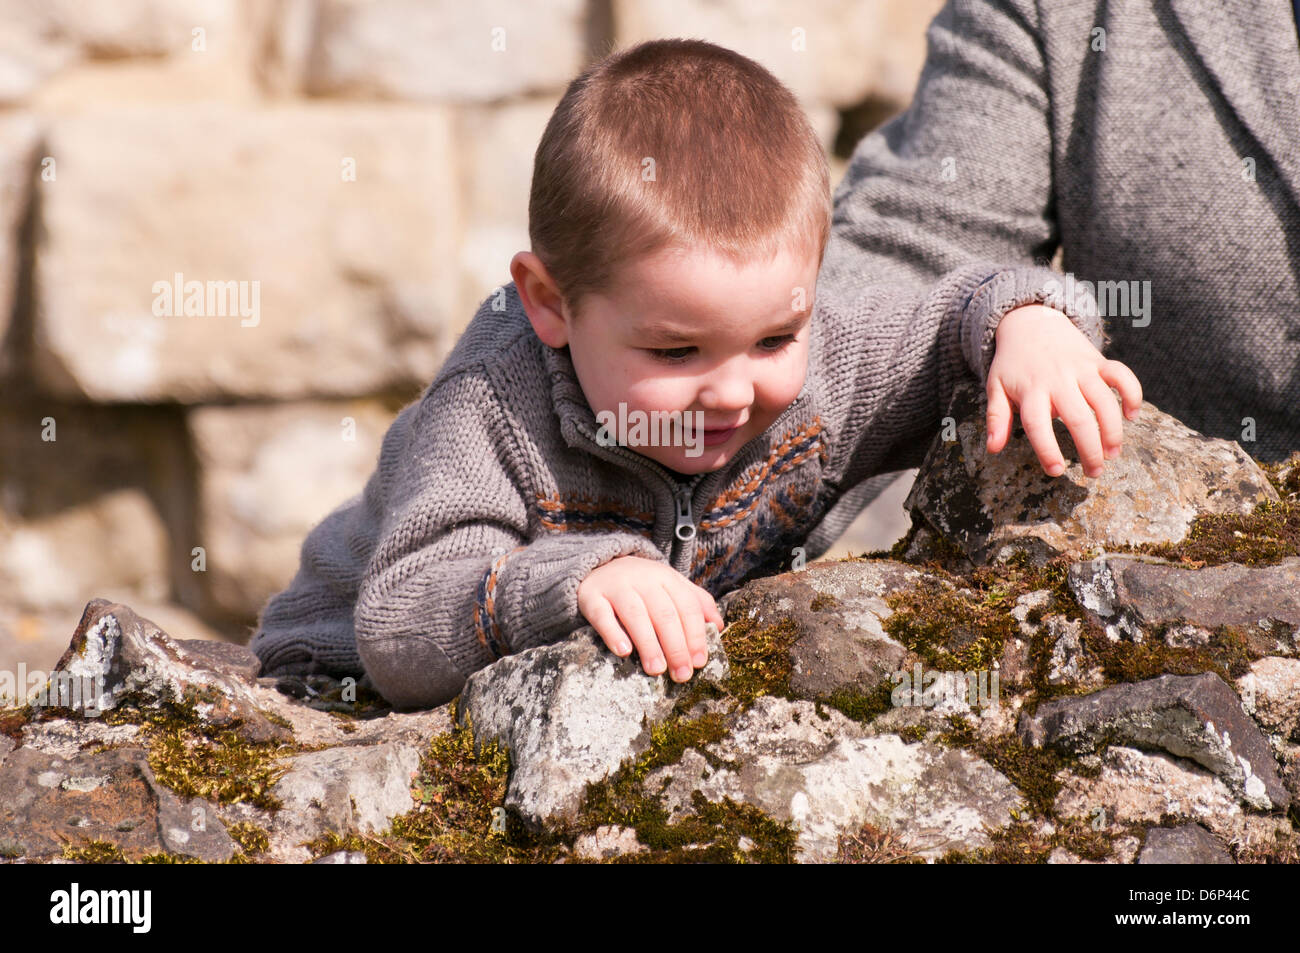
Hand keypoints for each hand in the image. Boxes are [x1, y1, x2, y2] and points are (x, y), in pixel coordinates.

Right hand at [577, 555, 723, 681]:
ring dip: (649, 644)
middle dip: (676, 646)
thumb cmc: (642, 585)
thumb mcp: (671, 585)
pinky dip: (613, 633)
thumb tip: (719, 625)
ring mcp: (616, 587)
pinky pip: (602, 615)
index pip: (686, 606)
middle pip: (664, 613)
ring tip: (657, 670)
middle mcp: (643, 579)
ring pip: (635, 615)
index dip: (695, 635)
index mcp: (666, 577)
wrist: (600, 566)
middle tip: (682, 674)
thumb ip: (696, 602)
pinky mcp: (591, 597)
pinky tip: (624, 651)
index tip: (699, 662)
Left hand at [987, 304, 1142, 477]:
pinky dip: (1132, 393)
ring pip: (1104, 402)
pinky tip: (1132, 415)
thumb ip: (996, 418)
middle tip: (1094, 473)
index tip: (1056, 472)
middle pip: (1078, 419)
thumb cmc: (1012, 364)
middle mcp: (1057, 381)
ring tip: (1113, 454)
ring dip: (1113, 431)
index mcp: (1031, 392)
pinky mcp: (1097, 361)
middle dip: (1090, 450)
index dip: (1048, 451)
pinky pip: (1122, 375)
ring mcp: (1080, 369)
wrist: (1031, 323)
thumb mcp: (996, 388)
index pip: (1038, 426)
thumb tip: (992, 449)